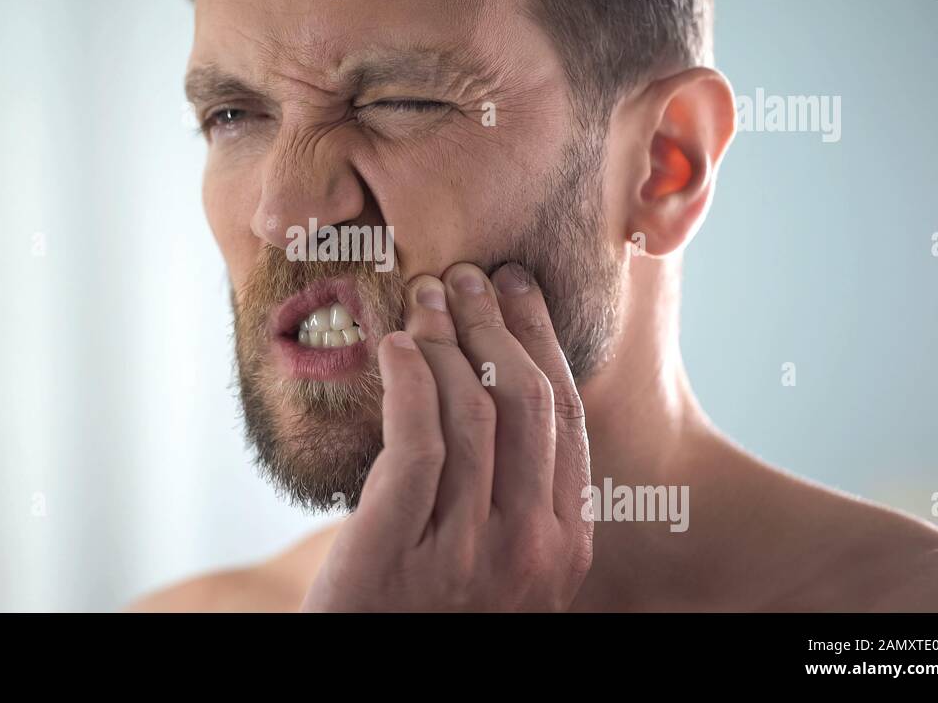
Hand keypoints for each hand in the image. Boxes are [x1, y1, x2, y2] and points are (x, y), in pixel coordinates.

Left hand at [301, 262, 592, 610]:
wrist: (373, 687)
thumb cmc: (429, 617)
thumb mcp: (497, 564)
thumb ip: (511, 495)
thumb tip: (497, 384)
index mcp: (565, 548)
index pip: (564, 420)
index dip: (541, 341)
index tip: (517, 288)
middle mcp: (528, 551)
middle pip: (526, 403)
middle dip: (496, 323)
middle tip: (465, 276)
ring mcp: (465, 557)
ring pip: (471, 413)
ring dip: (447, 339)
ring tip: (424, 296)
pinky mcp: (396, 556)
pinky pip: (416, 444)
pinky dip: (410, 382)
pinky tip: (397, 348)